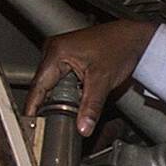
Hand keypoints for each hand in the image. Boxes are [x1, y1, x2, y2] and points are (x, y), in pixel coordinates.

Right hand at [24, 20, 158, 135]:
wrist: (134, 38)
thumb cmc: (120, 47)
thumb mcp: (104, 81)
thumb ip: (92, 107)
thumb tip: (83, 127)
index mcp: (56, 52)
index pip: (38, 86)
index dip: (33, 106)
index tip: (31, 124)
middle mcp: (54, 50)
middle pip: (43, 86)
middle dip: (48, 105)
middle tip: (51, 124)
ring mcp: (60, 53)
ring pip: (52, 84)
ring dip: (58, 99)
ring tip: (65, 114)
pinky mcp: (69, 59)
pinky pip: (61, 80)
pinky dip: (66, 93)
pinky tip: (73, 102)